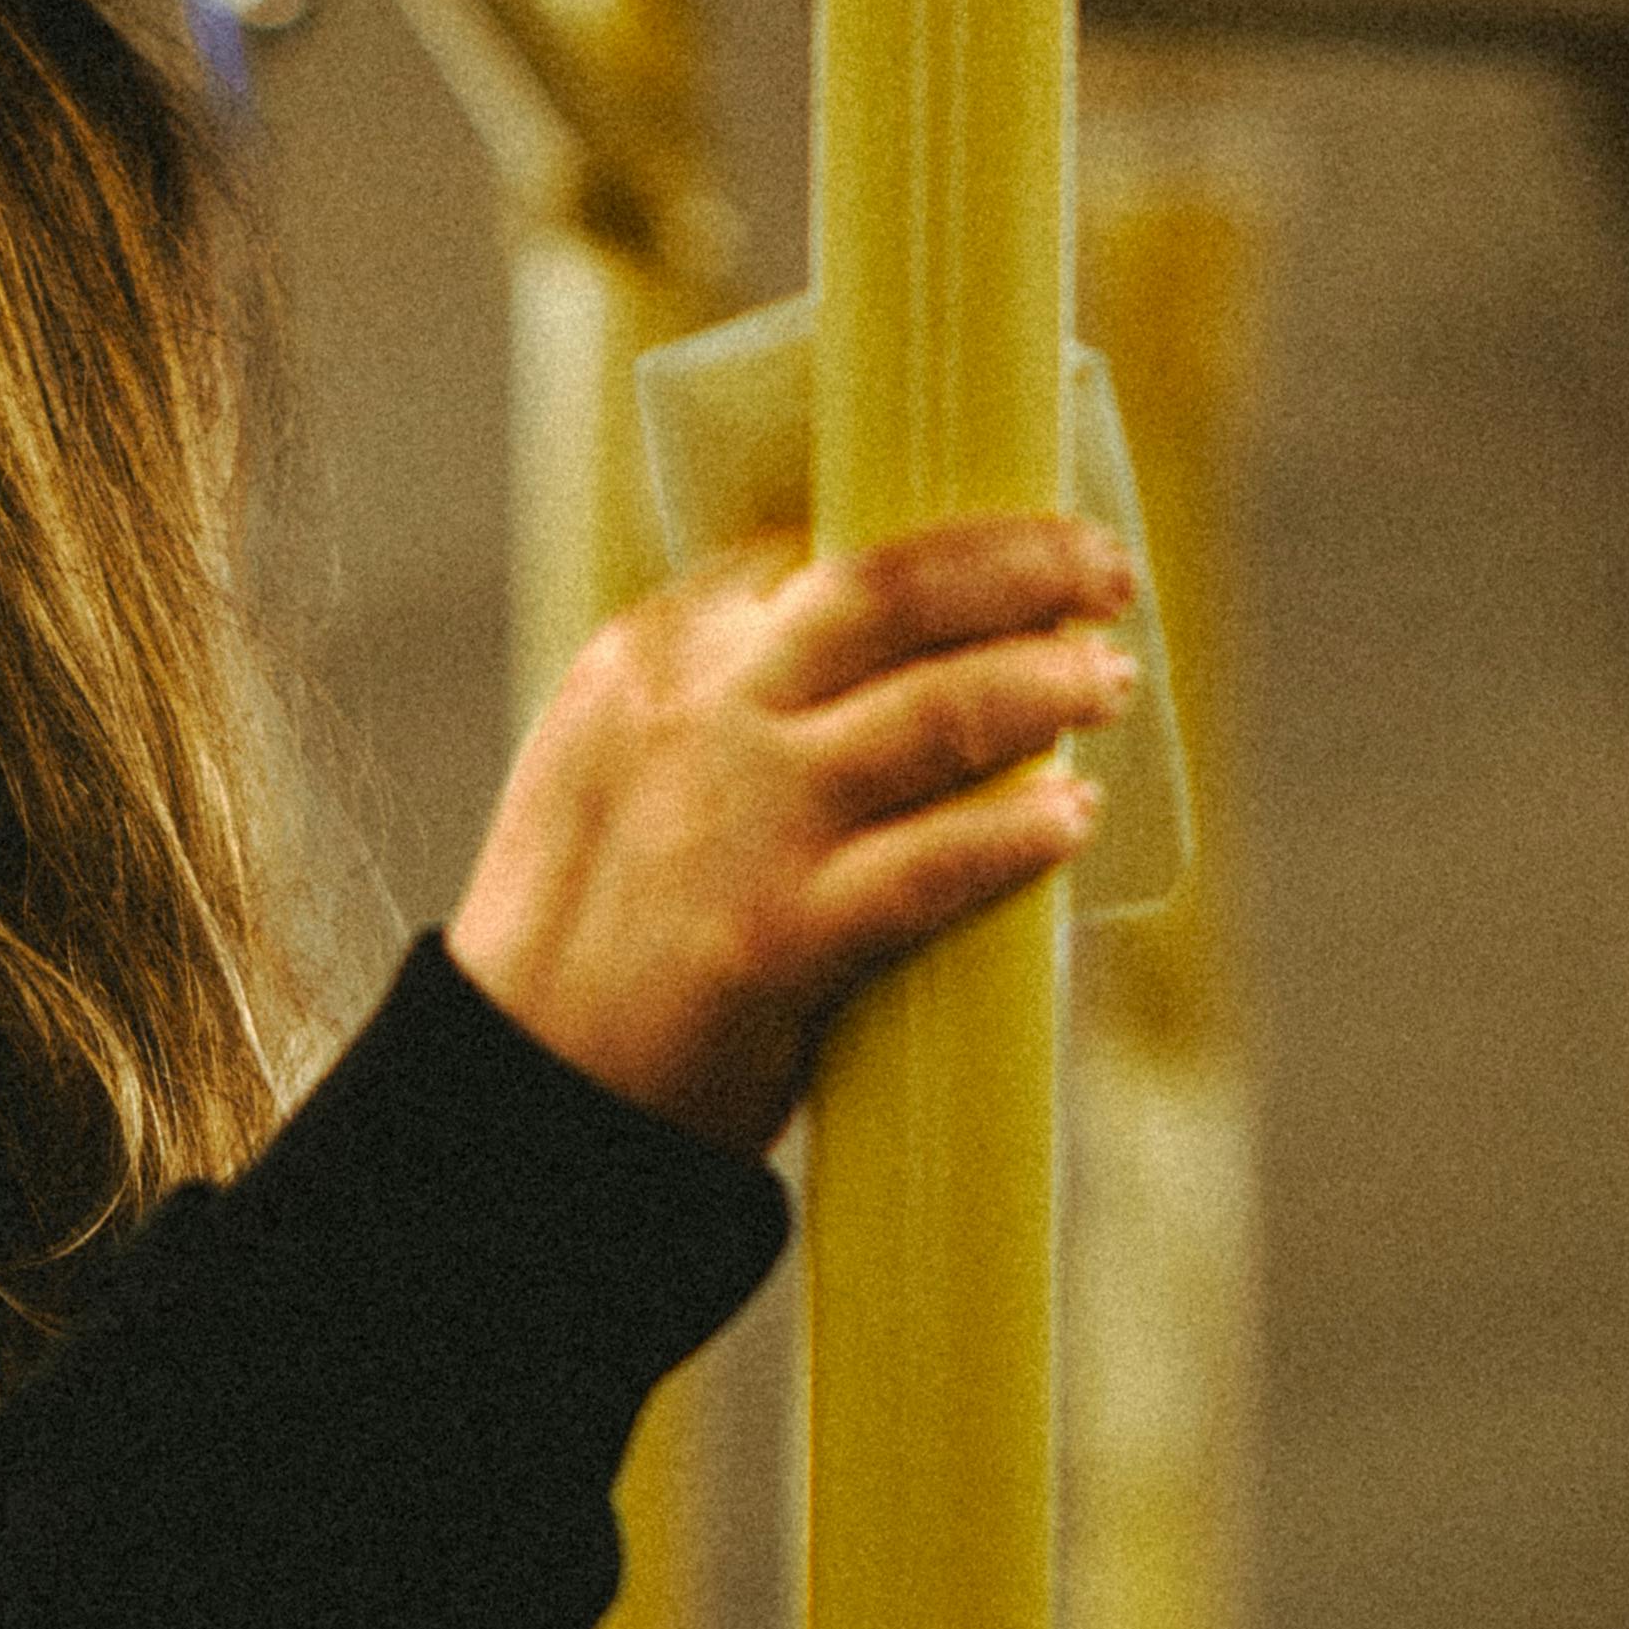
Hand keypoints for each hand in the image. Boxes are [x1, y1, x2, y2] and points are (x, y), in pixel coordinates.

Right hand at [447, 511, 1138, 1158]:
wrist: (519, 1088)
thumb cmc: (583, 934)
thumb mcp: (615, 767)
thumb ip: (720, 711)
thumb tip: (874, 674)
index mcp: (649, 654)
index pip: (808, 550)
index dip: (937, 539)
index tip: (1016, 552)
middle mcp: (698, 712)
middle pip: (889, 587)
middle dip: (1020, 562)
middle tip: (1103, 572)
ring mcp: (742, 821)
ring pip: (935, 711)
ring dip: (1047, 683)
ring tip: (1109, 681)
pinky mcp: (778, 936)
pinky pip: (934, 866)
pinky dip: (1019, 833)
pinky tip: (1075, 816)